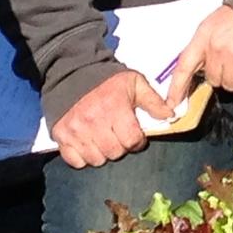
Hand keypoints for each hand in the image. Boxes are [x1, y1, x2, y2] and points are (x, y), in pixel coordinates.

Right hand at [51, 69, 176, 168]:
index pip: (132, 140)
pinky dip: (83, 157)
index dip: (137, 141)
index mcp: (114, 108)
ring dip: (103, 153)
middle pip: (114, 152)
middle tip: (118, 136)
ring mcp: (75, 130)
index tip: (135, 135)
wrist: (72, 71)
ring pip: (96, 159)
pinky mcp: (61, 135)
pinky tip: (88, 144)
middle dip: (121, 147)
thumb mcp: (135, 83)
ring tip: (104, 139)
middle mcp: (94, 121)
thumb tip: (171, 116)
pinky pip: (75, 161)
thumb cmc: (108, 79)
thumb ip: (153, 101)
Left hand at [175, 5, 232, 99]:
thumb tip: (199, 71)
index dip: (176, 88)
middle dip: (222, 74)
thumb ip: (205, 45)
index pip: (184, 67)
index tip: (172, 105)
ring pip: (230, 85)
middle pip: (212, 79)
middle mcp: (217, 47)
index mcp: (204, 35)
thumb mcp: (216, 23)